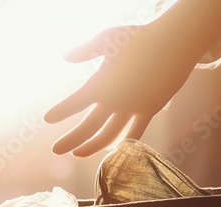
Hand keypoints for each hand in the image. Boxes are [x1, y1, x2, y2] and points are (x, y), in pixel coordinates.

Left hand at [45, 22, 203, 156]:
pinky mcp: (149, 110)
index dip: (61, 111)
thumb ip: (86, 50)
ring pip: (109, 136)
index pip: (75, 102)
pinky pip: (135, 133)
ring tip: (78, 154)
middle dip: (71, 140)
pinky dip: (122, 143)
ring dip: (92, 147)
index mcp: (101, 83)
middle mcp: (114, 100)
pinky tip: (112, 150)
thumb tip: (65, 57)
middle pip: (88, 127)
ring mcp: (133, 108)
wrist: (174, 42)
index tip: (47, 119)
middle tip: (56, 150)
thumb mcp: (108, 39)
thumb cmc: (139, 37)